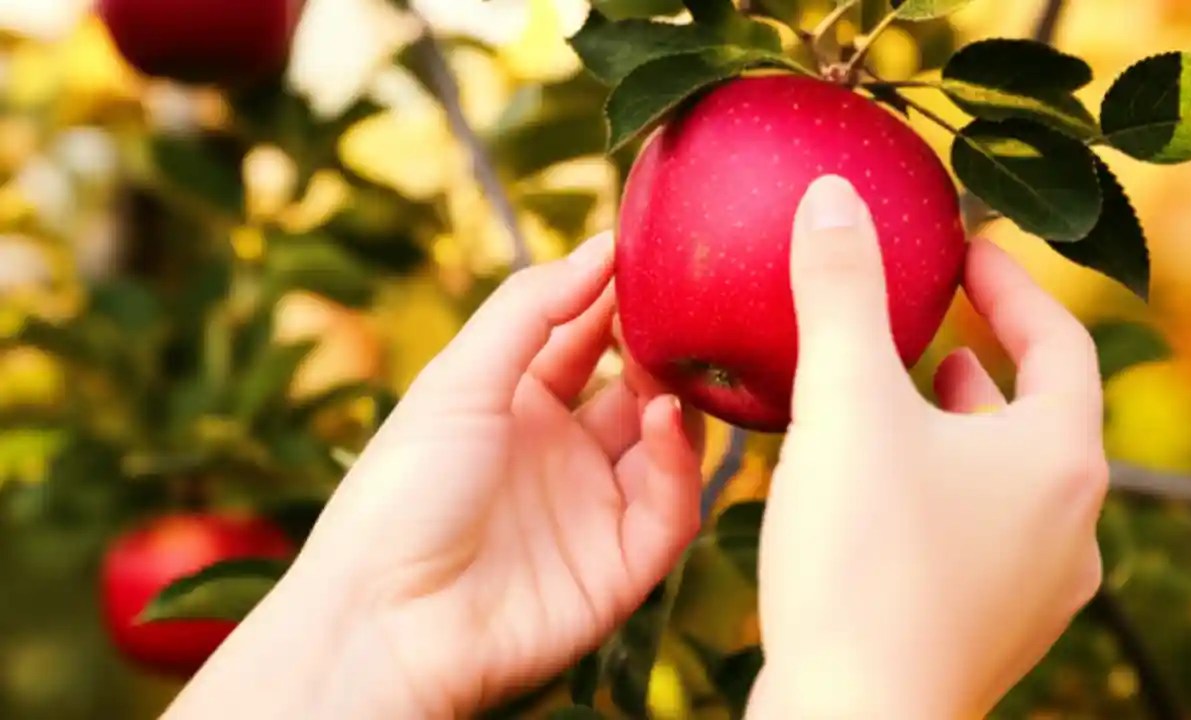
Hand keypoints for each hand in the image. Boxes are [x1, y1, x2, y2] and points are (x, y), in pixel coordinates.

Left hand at [165, 233, 704, 718]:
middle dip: (660, 346)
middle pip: (636, 386)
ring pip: (667, 444)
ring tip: (675, 364)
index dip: (617, 296)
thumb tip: (600, 243)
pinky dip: (677, 461)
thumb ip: (531, 308)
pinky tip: (664, 420)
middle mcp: (561, 453)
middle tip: (682, 307)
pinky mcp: (623, 565)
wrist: (385, 622)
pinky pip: (671, 507)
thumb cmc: (401, 494)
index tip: (653, 252)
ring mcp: (594, 508)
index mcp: (514, 404)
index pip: (585, 336)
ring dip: (677, 399)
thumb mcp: (459, 378)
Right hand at [748, 177, 1106, 718]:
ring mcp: (1031, 591)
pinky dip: (937, 490)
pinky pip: (975, 535)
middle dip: (988, 365)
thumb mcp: (845, 405)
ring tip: (910, 402)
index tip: (967, 253)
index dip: (1013, 287)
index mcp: (1058, 460)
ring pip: (1008, 483)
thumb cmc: (864, 563)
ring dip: (962, 431)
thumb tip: (836, 195)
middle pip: (1042, 418)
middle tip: (937, 329)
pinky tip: (873, 491)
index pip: (1059, 344)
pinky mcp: (982, 632)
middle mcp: (1067, 529)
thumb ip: (841, 293)